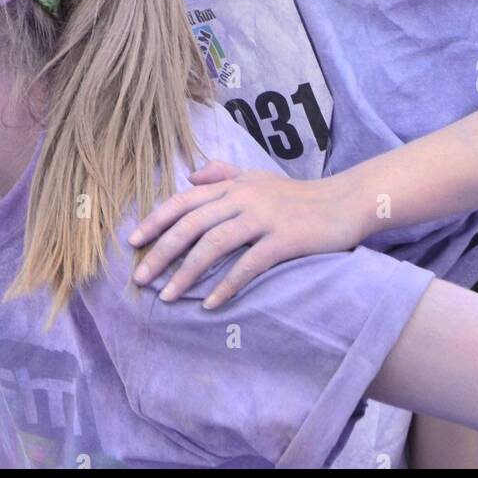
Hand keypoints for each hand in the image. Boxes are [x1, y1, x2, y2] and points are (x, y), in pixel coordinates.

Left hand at [128, 159, 363, 308]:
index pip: (185, 200)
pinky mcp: (283, 239)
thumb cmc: (297, 194)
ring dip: (186, 273)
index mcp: (234, 184)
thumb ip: (223, 173)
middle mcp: (243, 197)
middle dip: (161, 252)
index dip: (156, 220)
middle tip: (140, 278)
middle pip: (192, 224)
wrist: (344, 202)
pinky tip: (209, 304)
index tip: (133, 242)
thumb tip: (189, 177)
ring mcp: (263, 217)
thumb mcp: (258, 176)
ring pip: (214, 245)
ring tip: (166, 296)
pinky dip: (225, 285)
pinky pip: (248, 265)